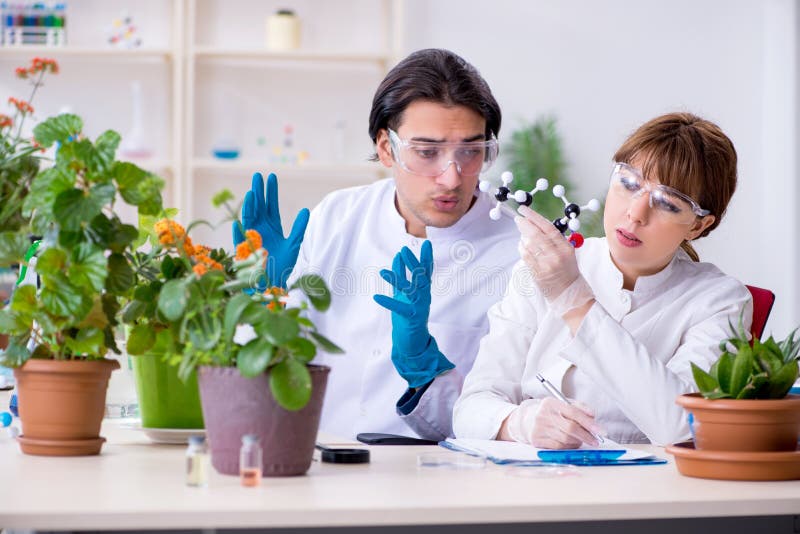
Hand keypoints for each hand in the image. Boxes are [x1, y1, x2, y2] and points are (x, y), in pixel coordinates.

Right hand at [233, 172, 309, 288]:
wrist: (276, 286)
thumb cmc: (285, 268)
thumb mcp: (295, 245)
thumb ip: (299, 229)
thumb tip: (306, 210)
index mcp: (273, 228)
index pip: (271, 206)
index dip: (271, 192)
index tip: (271, 177)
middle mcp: (261, 231)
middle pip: (258, 208)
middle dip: (258, 192)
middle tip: (257, 175)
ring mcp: (252, 240)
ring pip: (249, 219)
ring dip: (249, 208)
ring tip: (252, 194)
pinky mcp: (245, 252)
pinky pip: (241, 241)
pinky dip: (240, 232)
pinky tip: (239, 221)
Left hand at [373, 240, 453, 387]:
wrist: (412, 341)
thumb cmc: (407, 315)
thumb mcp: (403, 291)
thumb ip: (402, 274)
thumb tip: (399, 255)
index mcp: (422, 290)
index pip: (426, 271)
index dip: (426, 257)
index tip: (426, 243)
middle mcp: (424, 297)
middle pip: (421, 278)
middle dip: (413, 264)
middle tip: (404, 251)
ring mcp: (419, 307)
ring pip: (411, 291)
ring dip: (398, 281)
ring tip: (384, 273)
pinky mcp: (411, 318)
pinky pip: (400, 309)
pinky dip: (388, 302)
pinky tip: (376, 297)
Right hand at [502, 397, 602, 448]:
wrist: (526, 420)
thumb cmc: (549, 412)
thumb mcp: (562, 404)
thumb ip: (579, 407)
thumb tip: (593, 416)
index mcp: (551, 403)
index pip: (573, 413)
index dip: (589, 423)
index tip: (600, 430)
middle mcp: (543, 415)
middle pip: (570, 429)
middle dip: (586, 436)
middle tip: (596, 440)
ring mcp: (539, 429)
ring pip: (566, 439)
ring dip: (578, 441)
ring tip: (580, 438)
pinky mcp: (537, 440)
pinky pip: (559, 447)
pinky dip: (568, 446)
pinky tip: (570, 442)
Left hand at [515, 205, 593, 315]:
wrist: (569, 293)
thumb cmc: (567, 270)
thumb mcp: (567, 252)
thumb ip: (554, 239)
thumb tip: (536, 224)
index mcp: (565, 248)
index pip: (548, 227)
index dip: (534, 216)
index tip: (524, 210)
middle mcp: (556, 255)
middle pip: (536, 234)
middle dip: (524, 224)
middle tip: (518, 218)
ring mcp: (546, 265)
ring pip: (528, 245)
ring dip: (522, 236)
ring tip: (522, 233)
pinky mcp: (537, 273)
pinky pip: (525, 256)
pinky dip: (521, 248)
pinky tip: (522, 245)